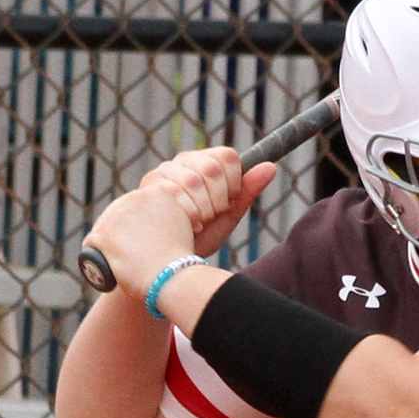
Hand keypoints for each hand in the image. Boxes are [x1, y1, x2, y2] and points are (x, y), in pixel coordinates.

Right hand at [82, 148, 276, 296]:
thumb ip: (247, 190)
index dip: (235, 181)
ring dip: (203, 207)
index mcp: (202, 163)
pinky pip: (175, 192)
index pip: (227, 156)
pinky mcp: (147, 189)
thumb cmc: (199, 237)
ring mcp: (161, 174)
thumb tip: (271, 167)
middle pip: (212, 167)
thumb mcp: (227, 215)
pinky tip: (188, 226)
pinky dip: (188, 214)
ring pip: (194, 179)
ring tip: (198, 223)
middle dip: (220, 197)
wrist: (167, 261)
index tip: (229, 202)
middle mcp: (180, 163)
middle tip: (212, 215)